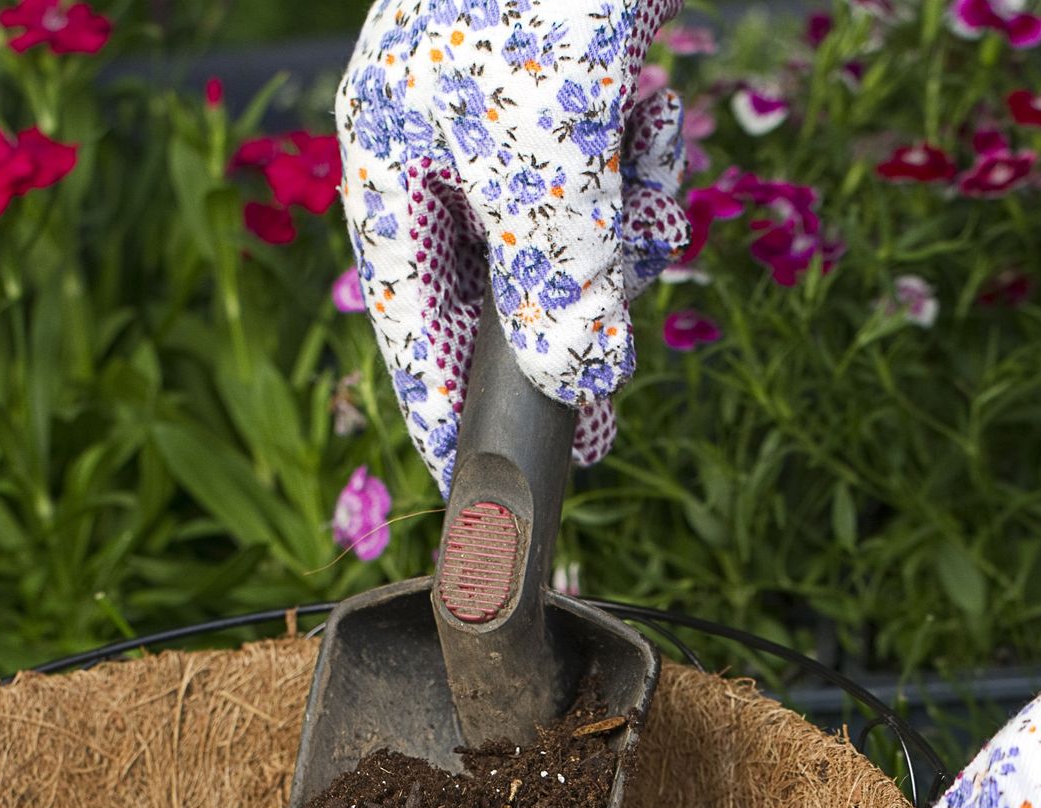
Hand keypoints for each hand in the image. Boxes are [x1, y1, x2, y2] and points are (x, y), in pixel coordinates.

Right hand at [335, 0, 689, 492]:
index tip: (478, 489)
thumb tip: (582, 381)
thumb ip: (563, 269)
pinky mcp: (572, 86)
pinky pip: (601, 170)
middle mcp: (435, 146)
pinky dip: (636, 161)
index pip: (407, 321)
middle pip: (493, 290)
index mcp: (388, 161)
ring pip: (562, 236)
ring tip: (646, 195)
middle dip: (561, 329)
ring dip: (616, 234)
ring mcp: (503, 116)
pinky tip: (653, 112)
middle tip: (605, 417)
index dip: (445, 409)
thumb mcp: (553, 143)